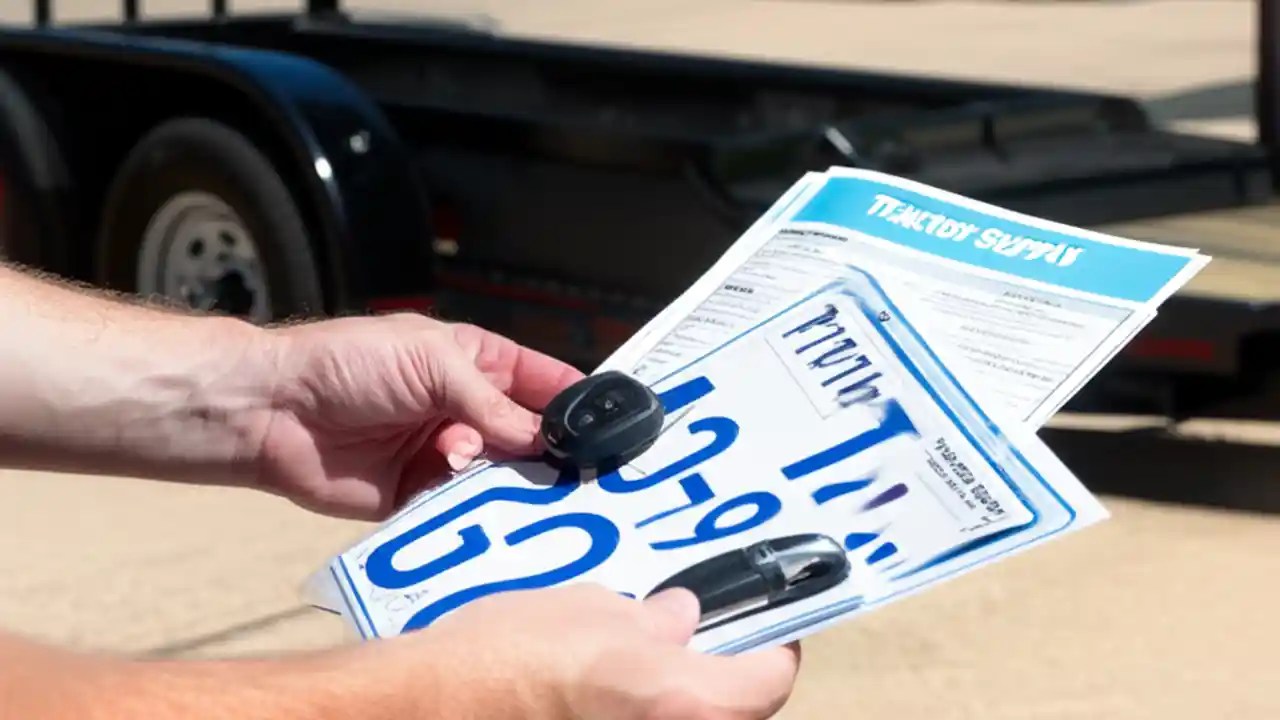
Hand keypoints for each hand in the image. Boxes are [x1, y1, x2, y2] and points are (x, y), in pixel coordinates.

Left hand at [254, 313, 583, 519]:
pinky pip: (461, 509)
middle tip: (572, 473)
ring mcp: (445, 455)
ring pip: (500, 477)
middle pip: (529, 438)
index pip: (543, 383)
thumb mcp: (432, 363)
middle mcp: (467, 411)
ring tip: (499, 478)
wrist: (273, 412)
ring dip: (505, 480)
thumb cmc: (348, 364)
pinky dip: (472, 510)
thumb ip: (491, 403)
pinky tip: (477, 507)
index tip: (611, 429)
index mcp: (476, 364)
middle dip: (548, 453)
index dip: (576, 403)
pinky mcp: (419, 497)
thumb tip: (543, 438)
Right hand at [353, 583, 801, 719]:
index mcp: (689, 701)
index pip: (772, 678)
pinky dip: (640, 713)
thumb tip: (680, 620)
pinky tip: (606, 694)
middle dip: (724, 678)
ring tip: (645, 665)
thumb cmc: (508, 656)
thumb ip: (650, 619)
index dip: (771, 642)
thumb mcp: (588, 610)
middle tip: (700, 640)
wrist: (428, 710)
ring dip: (679, 698)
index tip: (762, 620)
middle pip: (736, 712)